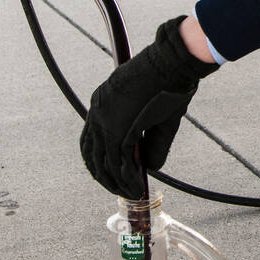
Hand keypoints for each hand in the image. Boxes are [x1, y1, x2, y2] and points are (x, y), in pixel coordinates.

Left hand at [80, 16, 219, 197]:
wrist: (169, 65)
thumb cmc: (167, 81)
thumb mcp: (154, 113)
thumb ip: (148, 142)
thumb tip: (148, 168)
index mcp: (101, 103)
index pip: (89, 139)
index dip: (97, 159)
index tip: (108, 172)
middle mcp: (97, 114)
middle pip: (91, 156)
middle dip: (104, 177)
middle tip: (118, 189)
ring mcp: (105, 123)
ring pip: (104, 164)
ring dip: (117, 183)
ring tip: (131, 194)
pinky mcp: (117, 131)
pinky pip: (120, 165)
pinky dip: (128, 180)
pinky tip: (138, 188)